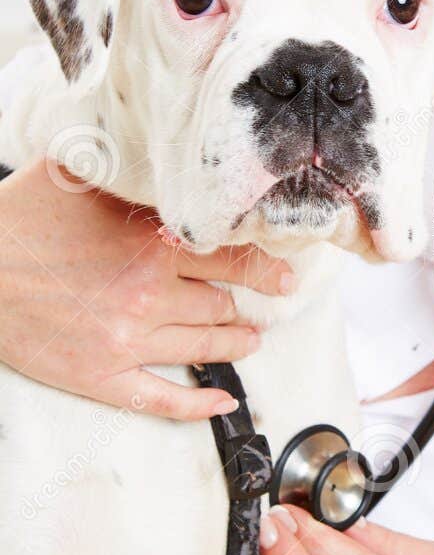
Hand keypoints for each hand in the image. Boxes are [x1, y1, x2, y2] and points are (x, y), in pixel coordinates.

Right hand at [0, 156, 295, 418]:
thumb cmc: (19, 219)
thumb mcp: (81, 176)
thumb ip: (133, 172)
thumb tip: (169, 150)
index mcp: (151, 245)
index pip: (232, 258)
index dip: (266, 267)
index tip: (285, 272)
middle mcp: (147, 295)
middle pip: (222, 306)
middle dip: (249, 305)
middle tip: (268, 303)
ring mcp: (126, 341)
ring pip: (204, 348)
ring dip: (235, 344)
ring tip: (249, 339)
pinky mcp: (100, 377)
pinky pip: (162, 400)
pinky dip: (198, 404)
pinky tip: (221, 400)